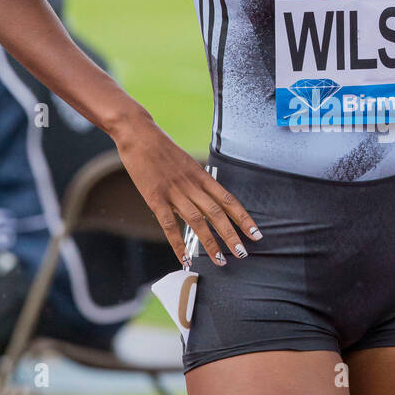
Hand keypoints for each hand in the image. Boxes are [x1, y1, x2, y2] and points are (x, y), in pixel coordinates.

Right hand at [113, 113, 262, 266]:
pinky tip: (185, 259)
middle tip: (243, 253)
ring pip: (197, 221)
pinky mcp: (155, 198)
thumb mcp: (186, 163)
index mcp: (201, 176)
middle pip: (217, 213)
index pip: (228, 199)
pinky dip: (178, 244)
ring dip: (210, 243)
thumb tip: (202, 203)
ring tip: (220, 261)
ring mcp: (174, 192)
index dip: (243, 217)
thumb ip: (194, 184)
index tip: (255, 233)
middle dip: (232, 235)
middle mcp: (192, 185)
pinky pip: (169, 225)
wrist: (138, 133)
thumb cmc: (161, 148)